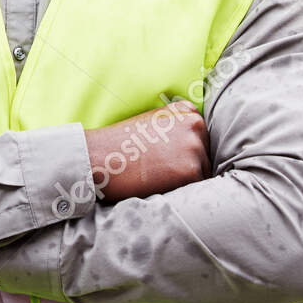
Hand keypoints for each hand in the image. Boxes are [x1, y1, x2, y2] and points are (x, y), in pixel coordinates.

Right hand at [82, 100, 207, 201]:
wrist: (96, 157)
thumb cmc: (120, 145)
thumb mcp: (152, 124)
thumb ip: (177, 128)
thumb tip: (198, 146)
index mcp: (184, 110)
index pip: (201, 137)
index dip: (185, 151)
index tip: (166, 156)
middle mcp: (194, 124)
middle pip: (205, 155)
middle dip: (188, 166)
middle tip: (158, 169)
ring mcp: (194, 146)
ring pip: (203, 173)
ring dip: (185, 180)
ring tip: (156, 177)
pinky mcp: (191, 170)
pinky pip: (197, 188)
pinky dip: (181, 191)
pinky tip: (159, 184)